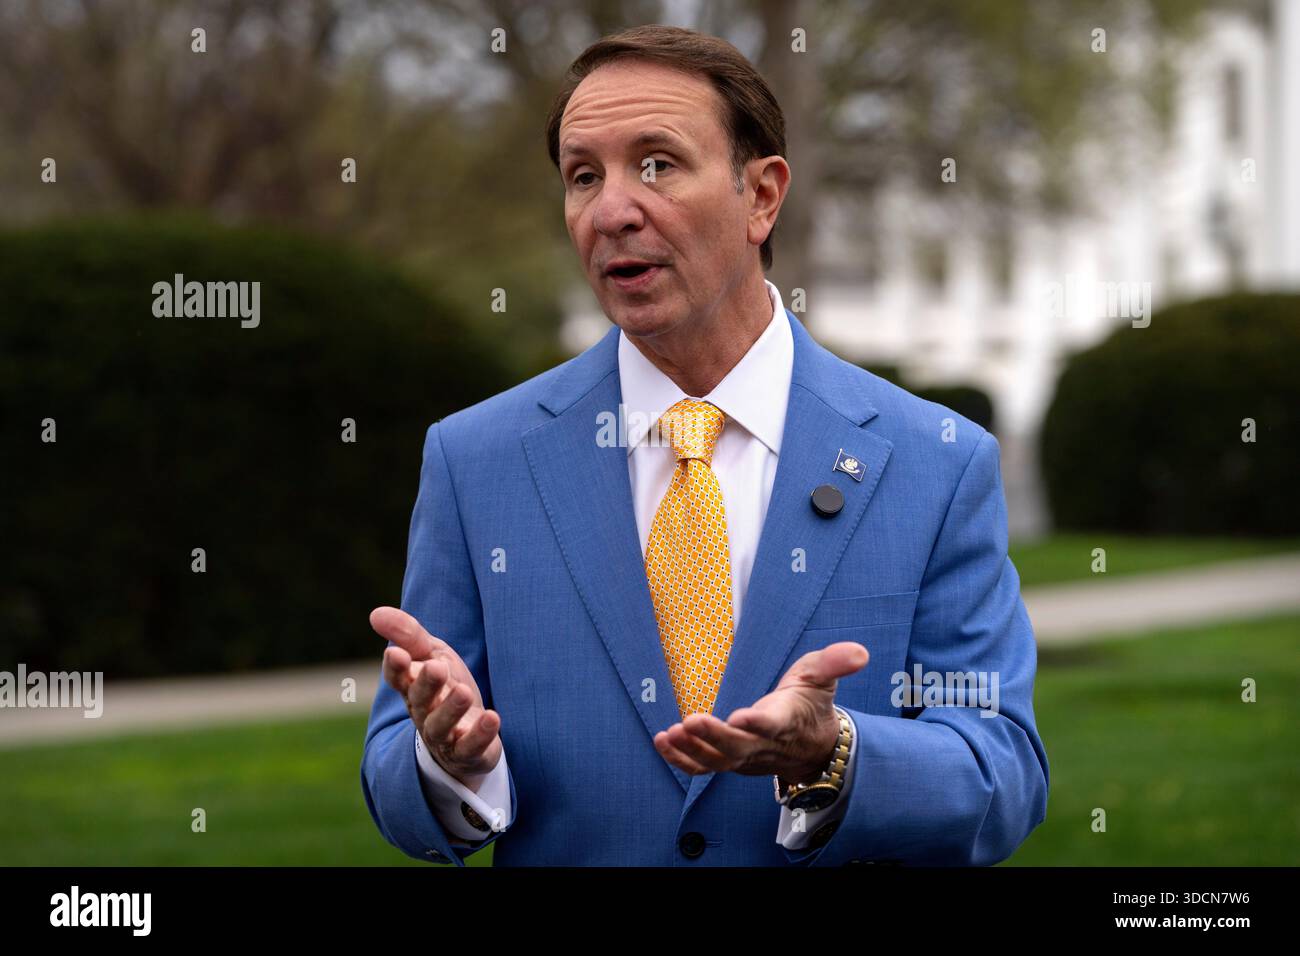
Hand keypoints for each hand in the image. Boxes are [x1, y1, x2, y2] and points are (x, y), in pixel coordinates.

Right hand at [370, 606, 501, 784]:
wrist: (467, 734)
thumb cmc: (445, 687)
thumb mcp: (432, 655)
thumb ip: (409, 635)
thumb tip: (376, 613)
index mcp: (412, 687)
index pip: (398, 677)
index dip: (395, 667)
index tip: (396, 653)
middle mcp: (424, 712)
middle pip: (420, 699)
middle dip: (427, 683)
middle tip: (436, 667)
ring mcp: (445, 735)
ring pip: (441, 726)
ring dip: (451, 709)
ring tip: (464, 692)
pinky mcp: (468, 752)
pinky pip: (470, 747)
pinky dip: (480, 735)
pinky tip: (492, 718)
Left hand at [653, 642, 867, 785]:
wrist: (811, 746)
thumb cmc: (811, 704)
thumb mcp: (823, 677)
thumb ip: (835, 662)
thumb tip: (859, 652)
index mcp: (786, 721)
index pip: (773, 725)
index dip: (758, 723)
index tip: (742, 717)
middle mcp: (764, 744)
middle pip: (738, 748)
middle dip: (714, 737)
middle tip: (690, 721)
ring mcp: (746, 758)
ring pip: (718, 761)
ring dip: (692, 750)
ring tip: (670, 734)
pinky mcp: (730, 762)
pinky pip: (704, 767)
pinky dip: (682, 760)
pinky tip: (662, 742)